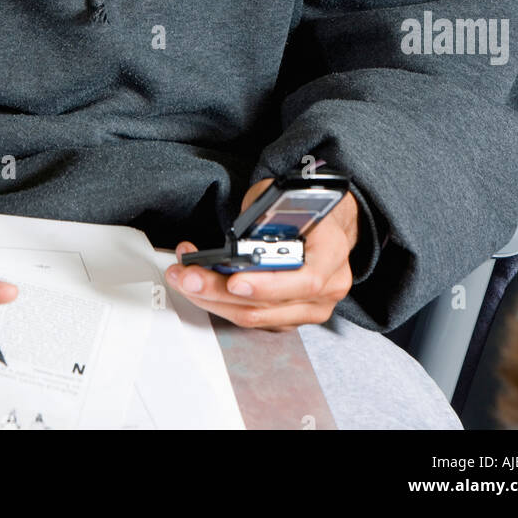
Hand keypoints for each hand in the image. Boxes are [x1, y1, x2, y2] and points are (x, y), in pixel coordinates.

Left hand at [164, 178, 358, 330]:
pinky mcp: (291, 318)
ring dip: (213, 299)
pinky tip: (202, 287)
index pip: (305, 279)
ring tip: (185, 279)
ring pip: (256, 316)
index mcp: (332, 252)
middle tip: (189, 276)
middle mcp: (328, 287)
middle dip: (220, 290)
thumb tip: (239, 238)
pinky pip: (253, 320)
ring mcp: (311, 308)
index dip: (267, 284)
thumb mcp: (280, 197)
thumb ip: (265, 216)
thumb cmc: (300, 208)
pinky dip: (222, 304)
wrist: (323, 225)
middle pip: (269, 303)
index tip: (233, 280)